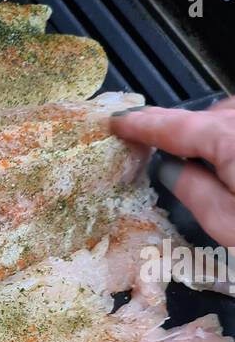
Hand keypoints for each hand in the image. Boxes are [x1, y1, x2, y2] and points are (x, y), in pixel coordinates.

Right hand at [112, 98, 234, 244]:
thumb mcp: (230, 224)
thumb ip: (194, 192)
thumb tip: (170, 171)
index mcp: (231, 138)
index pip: (175, 126)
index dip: (141, 124)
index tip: (118, 121)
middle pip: (204, 117)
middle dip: (180, 130)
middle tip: (154, 148)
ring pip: (227, 118)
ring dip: (209, 135)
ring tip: (196, 160)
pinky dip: (228, 138)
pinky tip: (228, 161)